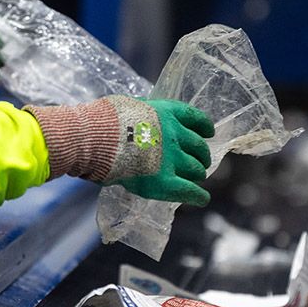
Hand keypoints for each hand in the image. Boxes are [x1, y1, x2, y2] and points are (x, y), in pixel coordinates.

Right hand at [25, 96, 214, 205]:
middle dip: (201, 155)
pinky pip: (190, 190)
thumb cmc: (105, 122)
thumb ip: (140, 114)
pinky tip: (202, 198)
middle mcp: (175, 135)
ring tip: (196, 179)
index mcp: (166, 113)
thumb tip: (137, 115)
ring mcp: (173, 159)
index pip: (194, 118)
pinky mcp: (166, 182)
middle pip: (198, 147)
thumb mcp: (128, 107)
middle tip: (201, 162)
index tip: (209, 132)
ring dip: (198, 174)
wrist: (98, 139)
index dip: (204, 126)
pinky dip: (198, 195)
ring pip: (196, 169)